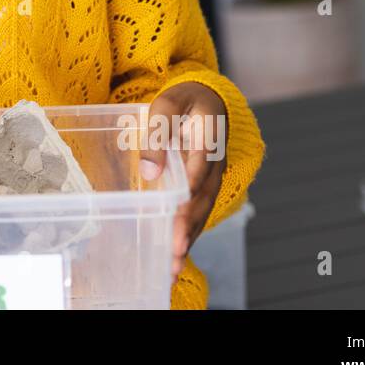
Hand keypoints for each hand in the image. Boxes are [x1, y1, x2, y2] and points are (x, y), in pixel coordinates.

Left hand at [138, 81, 227, 284]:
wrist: (207, 97)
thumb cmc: (183, 100)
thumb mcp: (166, 105)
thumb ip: (157, 135)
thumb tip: (149, 174)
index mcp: (208, 141)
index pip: (197, 175)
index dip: (187, 201)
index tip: (175, 222)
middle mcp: (214, 165)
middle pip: (202, 202)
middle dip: (187, 230)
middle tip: (173, 255)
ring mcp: (212, 178)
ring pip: (202, 212)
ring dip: (188, 239)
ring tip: (173, 266)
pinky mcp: (205, 187)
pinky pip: (199, 212)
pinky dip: (188, 233)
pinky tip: (176, 255)